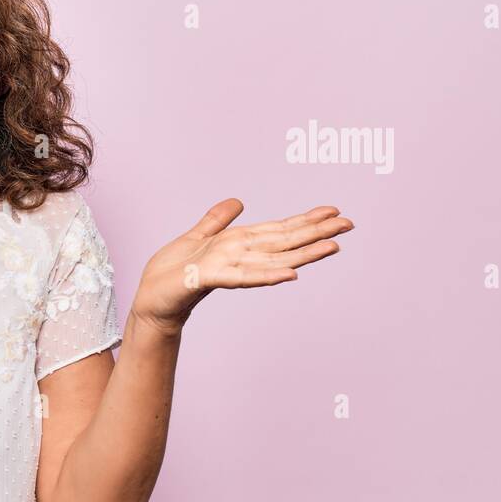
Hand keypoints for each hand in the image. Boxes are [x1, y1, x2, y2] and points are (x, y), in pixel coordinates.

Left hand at [130, 198, 354, 336]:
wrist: (150, 300)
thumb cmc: (171, 273)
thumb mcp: (195, 237)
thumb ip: (216, 221)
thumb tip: (237, 202)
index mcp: (238, 244)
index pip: (278, 229)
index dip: (305, 220)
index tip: (334, 210)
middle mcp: (239, 257)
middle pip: (284, 243)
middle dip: (316, 233)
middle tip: (350, 224)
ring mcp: (228, 269)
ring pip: (272, 259)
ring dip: (303, 254)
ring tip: (332, 247)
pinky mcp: (209, 279)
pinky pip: (243, 277)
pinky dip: (267, 275)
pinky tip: (290, 275)